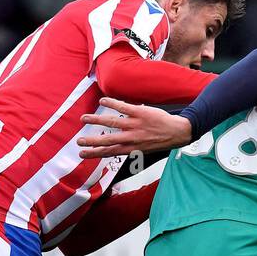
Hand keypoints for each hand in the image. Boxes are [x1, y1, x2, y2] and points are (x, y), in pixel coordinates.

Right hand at [77, 98, 193, 158]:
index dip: (94, 153)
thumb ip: (129, 148)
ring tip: (84, 119)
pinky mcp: (140, 113)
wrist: (178, 132)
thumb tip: (114, 147)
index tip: (82, 154)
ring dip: (96, 120)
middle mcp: (131, 138)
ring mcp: (135, 125)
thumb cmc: (160, 141)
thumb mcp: (144, 150)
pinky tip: (102, 101)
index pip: (109, 152)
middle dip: (91, 141)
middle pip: (107, 141)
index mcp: (131, 149)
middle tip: (78, 141)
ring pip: (111, 123)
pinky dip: (112, 103)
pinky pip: (123, 107)